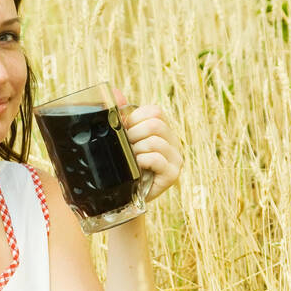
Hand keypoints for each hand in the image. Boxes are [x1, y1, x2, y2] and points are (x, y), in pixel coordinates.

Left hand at [111, 86, 184, 202]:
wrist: (122, 198)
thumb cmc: (122, 166)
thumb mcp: (120, 140)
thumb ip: (119, 116)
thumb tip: (114, 92)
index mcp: (163, 130)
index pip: (154, 111)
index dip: (135, 119)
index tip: (125, 132)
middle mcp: (173, 142)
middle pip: (155, 124)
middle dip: (134, 134)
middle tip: (126, 148)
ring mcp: (176, 158)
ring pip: (155, 141)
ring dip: (136, 150)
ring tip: (131, 161)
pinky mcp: (173, 174)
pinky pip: (156, 159)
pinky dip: (142, 161)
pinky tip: (137, 168)